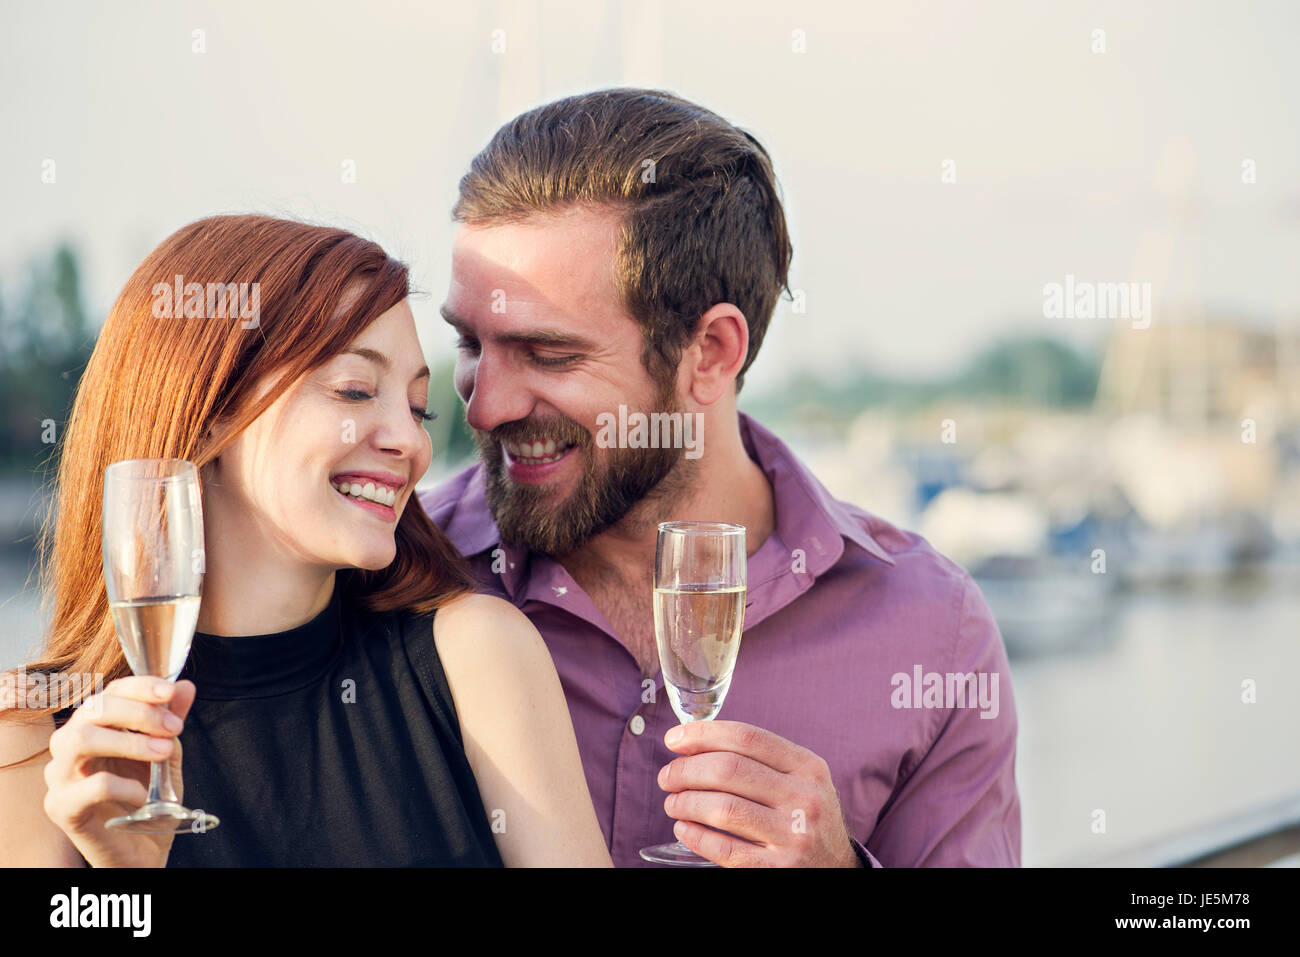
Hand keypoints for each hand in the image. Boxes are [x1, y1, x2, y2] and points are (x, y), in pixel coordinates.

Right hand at [43, 676, 194, 867]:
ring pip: (81, 739)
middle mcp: (69, 745)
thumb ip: (171, 720)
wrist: (139, 848)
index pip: (109, 692)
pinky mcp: (61, 807)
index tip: (170, 692)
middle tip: (174, 728)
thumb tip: (186, 686)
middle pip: (92, 709)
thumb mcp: (166, 753)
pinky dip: (125, 785)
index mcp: (93, 726)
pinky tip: (144, 795)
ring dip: (129, 742)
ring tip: (162, 752)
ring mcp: (60, 776)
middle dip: (139, 713)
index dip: (140, 686)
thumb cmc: (147, 797)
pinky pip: (91, 786)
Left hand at [658, 720, 858, 866]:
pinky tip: (684, 828)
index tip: (674, 739)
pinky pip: (724, 849)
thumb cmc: (805, 815)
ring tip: (673, 803)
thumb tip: (692, 743)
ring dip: (685, 802)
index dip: (703, 734)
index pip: (747, 737)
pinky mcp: (778, 870)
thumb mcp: (800, 779)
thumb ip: (759, 759)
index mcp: (808, 767)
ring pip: (722, 808)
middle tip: (668, 776)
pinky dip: (695, 835)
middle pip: (729, 769)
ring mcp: (793, 837)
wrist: (837, 867)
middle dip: (686, 770)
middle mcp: (805, 799)